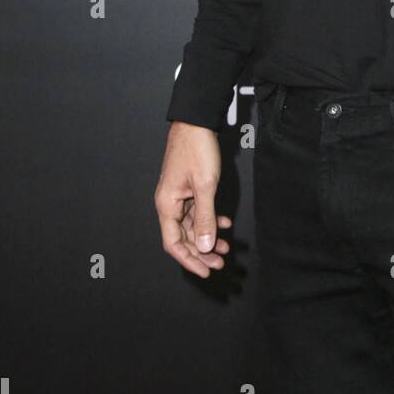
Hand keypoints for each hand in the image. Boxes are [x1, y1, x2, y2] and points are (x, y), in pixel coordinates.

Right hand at [155, 121, 233, 277]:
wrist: (196, 121)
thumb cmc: (196, 150)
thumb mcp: (205, 186)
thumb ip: (205, 217)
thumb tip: (204, 247)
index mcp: (167, 205)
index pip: (174, 243)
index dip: (189, 260)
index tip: (205, 271)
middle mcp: (169, 203)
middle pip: (183, 237)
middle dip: (202, 251)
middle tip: (220, 262)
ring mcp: (178, 196)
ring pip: (192, 225)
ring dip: (208, 236)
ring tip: (226, 246)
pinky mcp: (188, 188)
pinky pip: (197, 210)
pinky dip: (211, 218)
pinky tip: (225, 222)